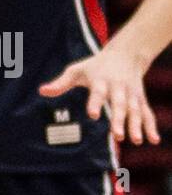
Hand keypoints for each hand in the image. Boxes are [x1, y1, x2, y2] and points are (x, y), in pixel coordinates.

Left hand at [39, 46, 159, 144]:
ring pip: (135, 110)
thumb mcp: (77, 70)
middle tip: (117, 136)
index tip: (92, 115)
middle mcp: (118, 88)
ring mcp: (132, 94)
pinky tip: (153, 141)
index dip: (95, 103)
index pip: (98, 93)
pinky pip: (147, 113)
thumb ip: (61, 83)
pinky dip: (151, 126)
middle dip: (120, 120)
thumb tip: (41, 91)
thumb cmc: (95, 66)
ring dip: (136, 125)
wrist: (125, 54)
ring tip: (135, 141)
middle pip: (120, 104)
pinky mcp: (140, 99)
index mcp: (101, 80)